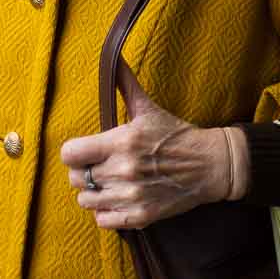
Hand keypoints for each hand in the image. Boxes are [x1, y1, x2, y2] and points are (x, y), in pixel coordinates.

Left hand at [59, 59, 237, 230]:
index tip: (82, 150)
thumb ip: (124, 83)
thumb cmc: (174, 134)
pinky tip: (116, 198)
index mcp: (121, 141)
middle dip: (83, 171)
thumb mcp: (148, 107)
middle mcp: (123, 170)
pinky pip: (104, 220)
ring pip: (86, 201)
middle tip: (96, 165)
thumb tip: (113, 57)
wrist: (208, 165)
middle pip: (75, 178)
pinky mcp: (141, 216)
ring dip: (93, 192)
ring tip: (106, 182)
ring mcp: (131, 196)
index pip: (71, 154)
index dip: (73, 151)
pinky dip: (106, 211)